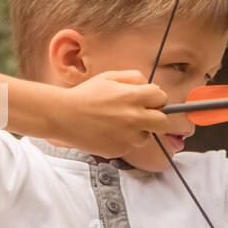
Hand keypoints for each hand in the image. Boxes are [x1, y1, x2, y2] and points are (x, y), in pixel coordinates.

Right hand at [46, 70, 189, 156]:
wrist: (63, 116)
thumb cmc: (86, 95)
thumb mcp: (109, 77)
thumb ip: (133, 78)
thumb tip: (149, 85)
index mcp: (134, 97)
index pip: (161, 97)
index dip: (155, 98)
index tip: (149, 100)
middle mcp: (134, 118)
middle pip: (164, 122)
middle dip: (157, 118)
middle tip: (145, 115)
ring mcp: (128, 136)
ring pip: (147, 136)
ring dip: (139, 130)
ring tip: (118, 123)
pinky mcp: (120, 150)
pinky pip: (131, 145)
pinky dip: (124, 140)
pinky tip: (109, 132)